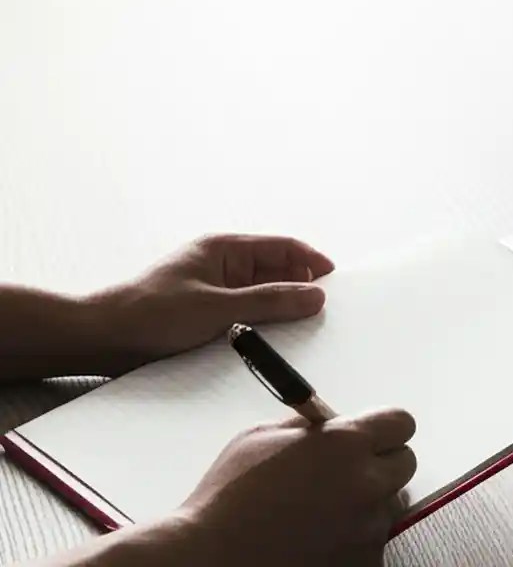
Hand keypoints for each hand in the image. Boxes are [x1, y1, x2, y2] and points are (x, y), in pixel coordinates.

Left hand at [88, 234, 335, 374]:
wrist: (100, 338)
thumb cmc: (150, 314)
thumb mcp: (218, 308)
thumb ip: (270, 302)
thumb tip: (316, 295)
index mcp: (224, 248)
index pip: (283, 246)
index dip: (313, 261)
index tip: (337, 283)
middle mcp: (222, 264)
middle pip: (277, 270)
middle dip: (301, 287)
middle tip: (325, 312)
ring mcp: (214, 289)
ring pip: (263, 295)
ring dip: (281, 309)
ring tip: (302, 330)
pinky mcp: (207, 314)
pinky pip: (247, 314)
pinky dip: (263, 324)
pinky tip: (272, 342)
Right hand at [172, 408, 416, 566]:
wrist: (210, 559)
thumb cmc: (227, 497)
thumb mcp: (262, 437)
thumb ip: (310, 427)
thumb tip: (334, 424)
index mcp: (346, 443)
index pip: (401, 422)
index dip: (383, 427)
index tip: (368, 435)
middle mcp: (367, 484)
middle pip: (405, 463)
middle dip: (379, 463)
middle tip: (344, 473)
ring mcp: (369, 528)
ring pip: (388, 505)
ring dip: (366, 504)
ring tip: (320, 513)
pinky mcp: (366, 562)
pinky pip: (373, 542)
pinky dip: (353, 540)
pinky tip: (318, 540)